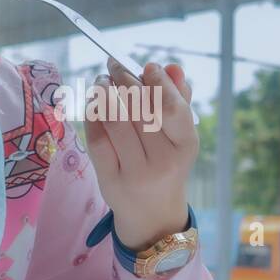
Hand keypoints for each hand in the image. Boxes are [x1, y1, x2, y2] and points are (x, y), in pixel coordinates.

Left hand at [84, 58, 197, 249]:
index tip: (147, 66)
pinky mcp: (111, 180)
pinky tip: (93, 103)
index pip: (172, 107)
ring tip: (102, 81)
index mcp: (185, 146)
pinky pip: (98, 140)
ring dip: (104, 93)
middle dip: (125, 79)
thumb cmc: (166, 164)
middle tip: (115, 65)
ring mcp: (135, 172)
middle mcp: (163, 161)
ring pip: (116, 121)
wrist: (153, 215)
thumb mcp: (179, 137)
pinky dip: (93, 116)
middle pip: (140, 109)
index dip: (158, 82)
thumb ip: (179, 100)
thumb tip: (172, 66)